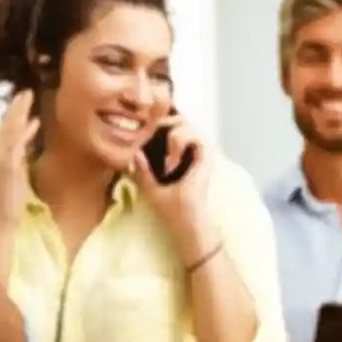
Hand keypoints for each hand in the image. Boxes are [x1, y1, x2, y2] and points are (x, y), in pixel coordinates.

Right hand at [0, 90, 39, 223]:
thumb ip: (19, 162)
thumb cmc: (11, 206)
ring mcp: (2, 163)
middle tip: (25, 92)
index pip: (6, 133)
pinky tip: (34, 122)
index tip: (23, 101)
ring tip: (26, 97)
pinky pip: (15, 147)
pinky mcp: (8, 170)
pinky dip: (23, 134)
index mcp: (0, 159)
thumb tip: (25, 147)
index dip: (13, 116)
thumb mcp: (17, 178)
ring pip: (9, 133)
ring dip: (17, 115)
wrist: (3, 224)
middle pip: (6, 128)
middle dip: (15, 110)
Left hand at [129, 114, 215, 251]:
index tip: (141, 133)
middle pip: (176, 118)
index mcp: (178, 154)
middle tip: (150, 141)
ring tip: (164, 158)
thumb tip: (133, 152)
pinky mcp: (208, 157)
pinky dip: (181, 143)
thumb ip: (141, 170)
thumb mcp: (149, 186)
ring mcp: (200, 152)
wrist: (186, 223)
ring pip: (186, 123)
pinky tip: (171, 163)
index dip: (156, 123)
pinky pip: (197, 135)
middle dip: (160, 124)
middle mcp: (190, 150)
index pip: (168, 126)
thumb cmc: (171, 208)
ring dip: (171, 135)